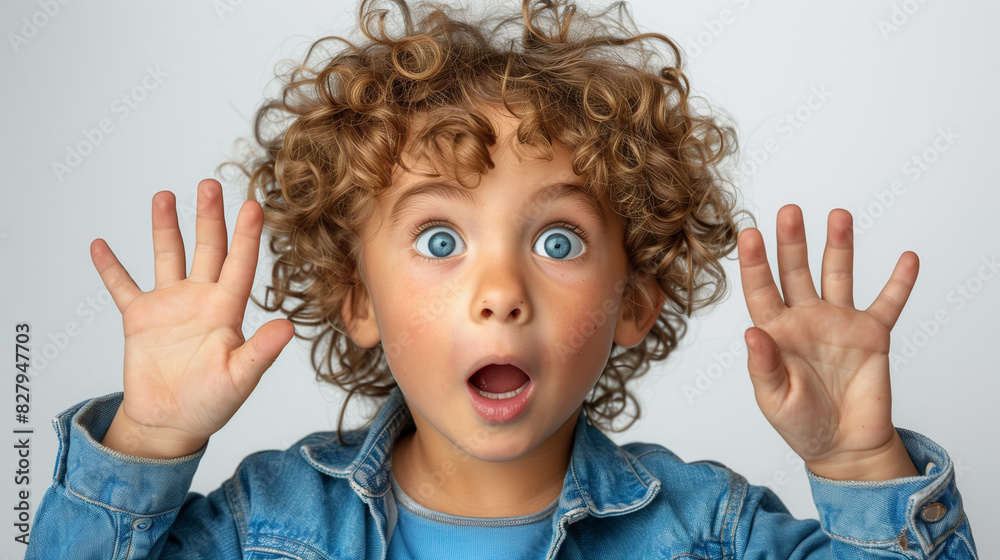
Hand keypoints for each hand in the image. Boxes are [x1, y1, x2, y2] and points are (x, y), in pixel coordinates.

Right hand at [95, 179, 293, 458]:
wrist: (171, 423)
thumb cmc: (211, 405)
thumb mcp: (239, 379)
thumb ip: (261, 352)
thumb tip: (286, 328)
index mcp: (227, 311)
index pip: (240, 265)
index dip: (246, 236)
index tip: (253, 204)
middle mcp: (200, 300)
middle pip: (207, 249)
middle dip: (209, 217)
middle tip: (210, 184)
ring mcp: (169, 306)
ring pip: (168, 256)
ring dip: (166, 227)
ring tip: (165, 195)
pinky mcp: (140, 319)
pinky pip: (122, 287)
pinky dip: (110, 268)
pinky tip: (100, 244)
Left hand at [738, 205, 918, 480]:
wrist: (844, 446)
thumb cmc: (801, 424)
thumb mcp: (775, 401)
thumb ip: (764, 367)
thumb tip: (752, 333)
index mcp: (776, 332)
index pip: (761, 290)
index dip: (754, 263)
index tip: (748, 234)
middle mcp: (805, 319)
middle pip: (795, 271)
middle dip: (791, 241)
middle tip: (788, 211)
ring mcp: (839, 323)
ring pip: (838, 274)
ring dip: (839, 245)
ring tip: (839, 215)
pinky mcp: (872, 335)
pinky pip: (888, 303)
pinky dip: (899, 282)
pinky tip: (907, 258)